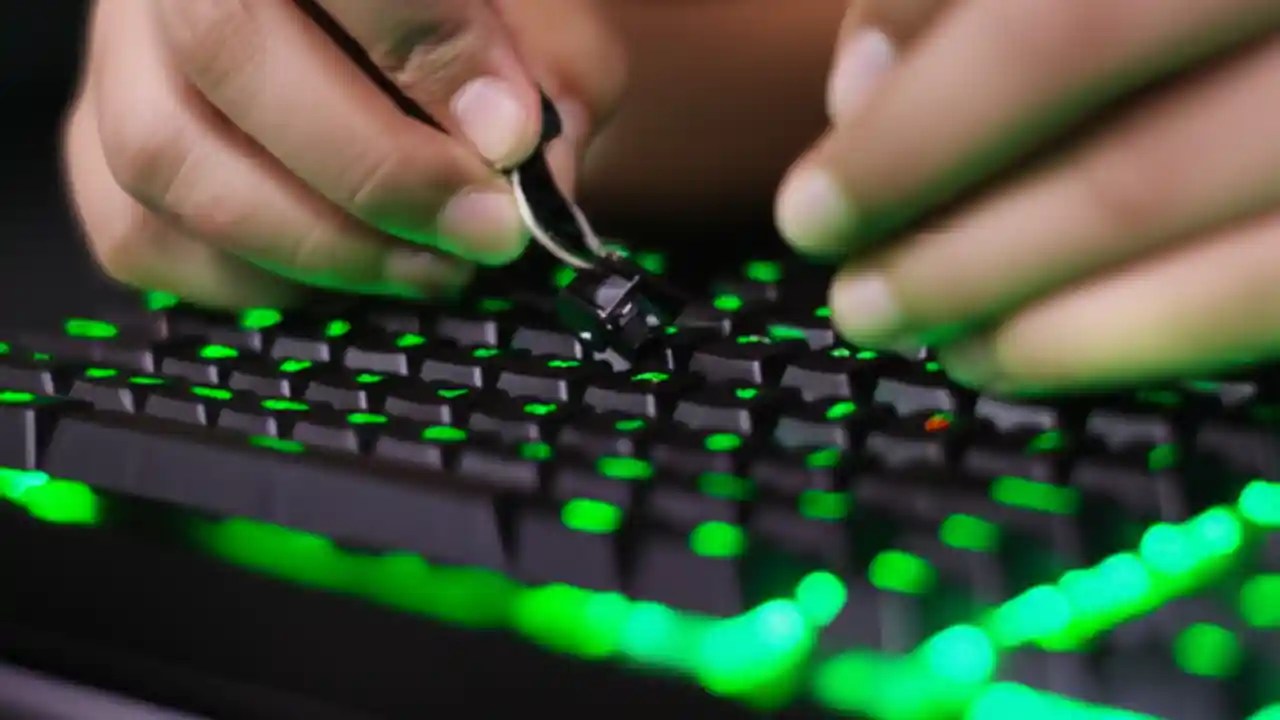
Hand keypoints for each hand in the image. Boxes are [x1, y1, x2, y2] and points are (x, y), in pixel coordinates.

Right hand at [63, 0, 624, 308]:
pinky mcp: (103, 141)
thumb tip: (524, 172)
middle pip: (225, 47)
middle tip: (482, 232)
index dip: (424, 50)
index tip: (510, 141)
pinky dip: (251, 279)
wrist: (402, 33)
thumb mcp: (539, 17)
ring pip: (163, 153)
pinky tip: (341, 275)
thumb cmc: (477, 19)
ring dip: (318, 243)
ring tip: (428, 267)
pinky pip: (137, 234)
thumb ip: (544, 71)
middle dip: (375, 171)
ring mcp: (122, 51)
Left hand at [778, 0, 1279, 393]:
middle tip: (860, 302)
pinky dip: (1150, 336)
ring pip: (1231, 256)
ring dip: (1047, 318)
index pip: (1058, 29)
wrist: (1269, 0)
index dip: (914, 137)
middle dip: (964, 256)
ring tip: (932, 338)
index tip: (816, 208)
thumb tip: (862, 90)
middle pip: (1138, 169)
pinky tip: (1033, 349)